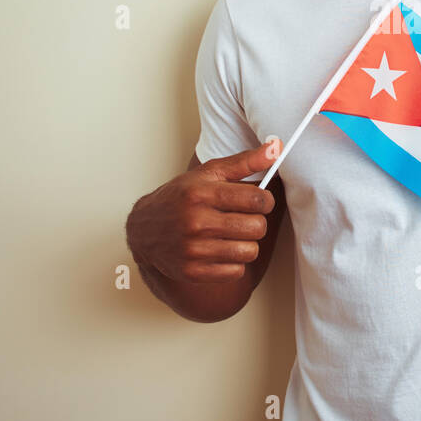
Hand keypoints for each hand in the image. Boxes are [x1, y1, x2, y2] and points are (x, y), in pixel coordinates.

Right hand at [126, 139, 281, 282]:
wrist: (144, 229)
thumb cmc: (181, 197)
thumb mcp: (208, 174)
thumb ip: (244, 162)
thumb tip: (276, 148)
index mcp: (201, 194)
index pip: (257, 199)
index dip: (265, 200)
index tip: (259, 201)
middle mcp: (195, 222)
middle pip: (257, 227)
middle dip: (256, 222)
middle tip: (243, 218)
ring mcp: (193, 250)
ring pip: (250, 251)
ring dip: (247, 243)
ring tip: (232, 234)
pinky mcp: (193, 272)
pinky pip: (236, 271)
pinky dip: (234, 262)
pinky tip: (220, 250)